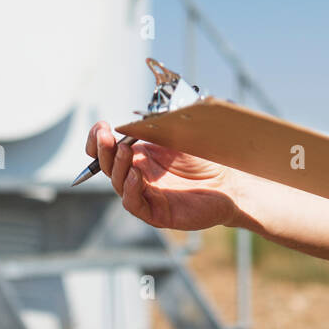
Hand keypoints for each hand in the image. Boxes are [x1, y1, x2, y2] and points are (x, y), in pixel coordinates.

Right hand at [85, 122, 239, 230]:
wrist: (230, 182)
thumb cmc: (205, 159)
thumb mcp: (177, 136)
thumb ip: (155, 126)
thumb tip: (135, 116)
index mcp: (139, 155)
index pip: (108, 149)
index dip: (98, 140)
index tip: (101, 127)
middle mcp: (137, 175)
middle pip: (108, 165)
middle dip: (103, 149)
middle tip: (105, 135)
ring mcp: (145, 195)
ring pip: (118, 184)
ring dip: (117, 166)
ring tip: (125, 151)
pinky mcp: (156, 213)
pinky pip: (134, 204)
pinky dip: (130, 190)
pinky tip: (135, 175)